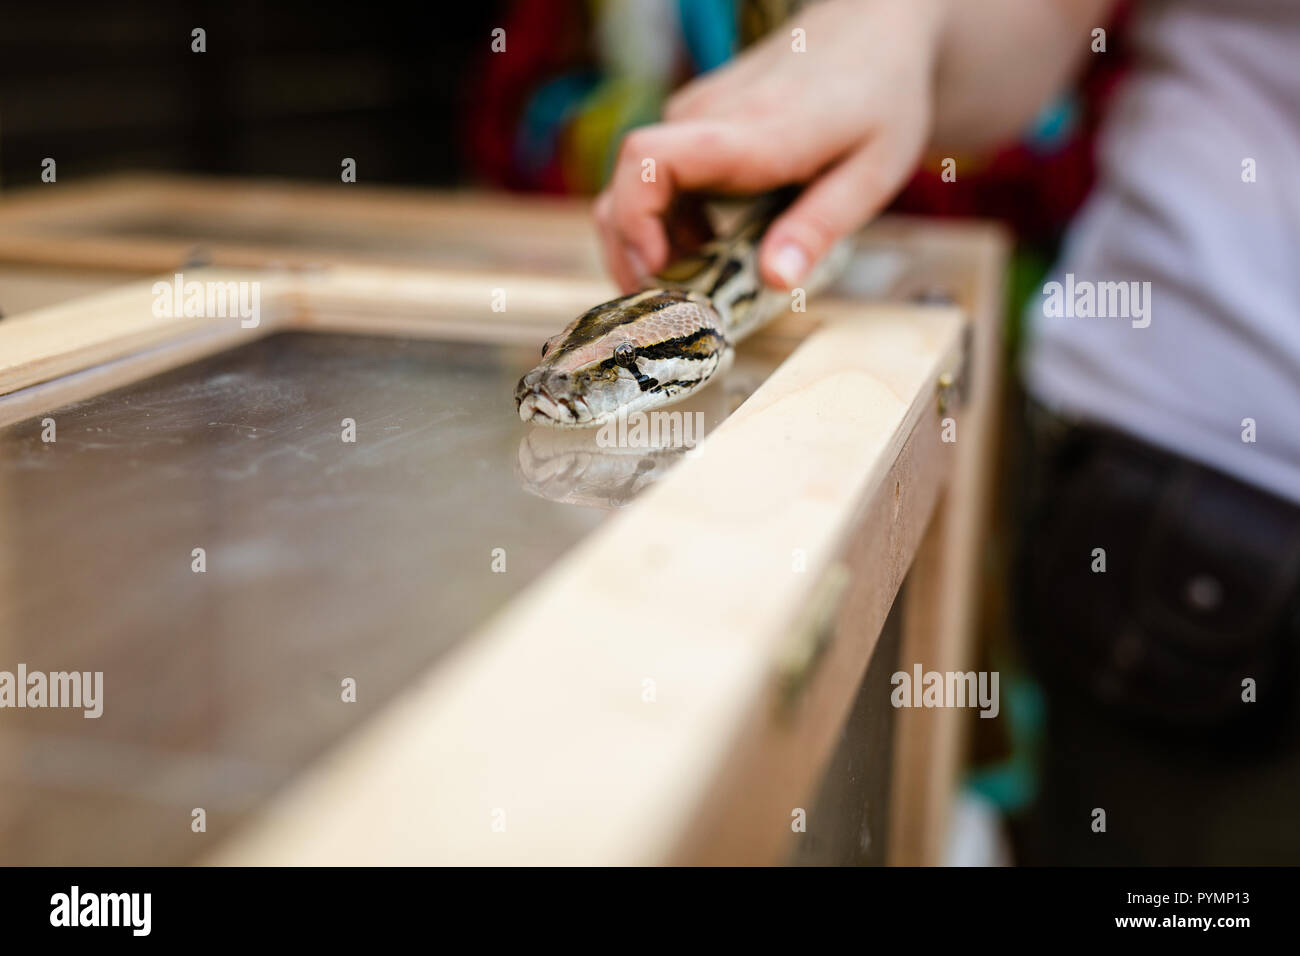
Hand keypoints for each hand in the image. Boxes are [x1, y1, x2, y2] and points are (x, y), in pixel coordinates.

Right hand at [593, 0, 944, 292]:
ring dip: (650, 242)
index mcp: (751, 133)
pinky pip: (659, 175)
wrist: (874, 28)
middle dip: (630, 253)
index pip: (648, 161)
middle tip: (665, 306)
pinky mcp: (696, 119)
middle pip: (625, 185)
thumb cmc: (880, 98)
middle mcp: (707, 117)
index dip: (634, 221)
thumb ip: (818, 228)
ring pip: (637, 185)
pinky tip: (706, 247)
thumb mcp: (872, 173)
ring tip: (692, 282)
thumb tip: (774, 281)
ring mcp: (696, 114)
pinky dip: (668, 221)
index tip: (657, 269)